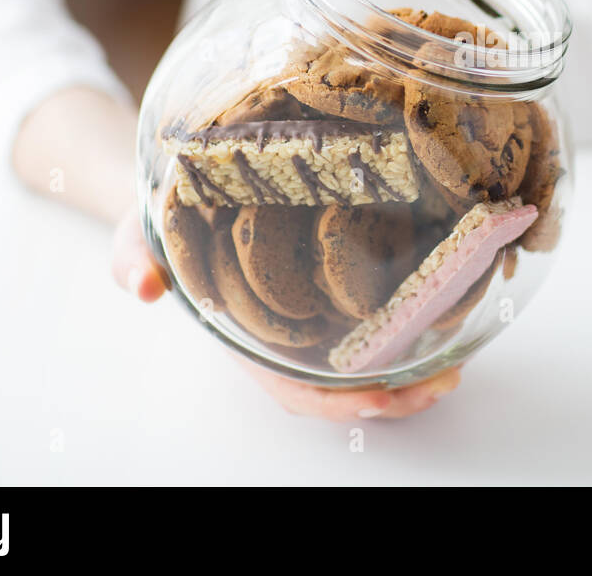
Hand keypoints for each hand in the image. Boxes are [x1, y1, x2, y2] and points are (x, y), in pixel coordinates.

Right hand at [111, 208, 458, 419]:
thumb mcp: (143, 232)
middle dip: (396, 396)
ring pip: (370, 363)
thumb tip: (143, 284)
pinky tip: (449, 315)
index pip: (293, 388)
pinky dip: (414, 329)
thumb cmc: (167, 221)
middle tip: (442, 379)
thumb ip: (134, 255)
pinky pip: (380, 323)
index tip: (375, 399)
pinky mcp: (340, 289)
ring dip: (414, 372)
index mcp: (250, 339)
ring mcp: (318, 317)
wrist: (186, 189)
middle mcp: (290, 337)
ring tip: (457, 361)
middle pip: (346, 387)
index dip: (333, 402)